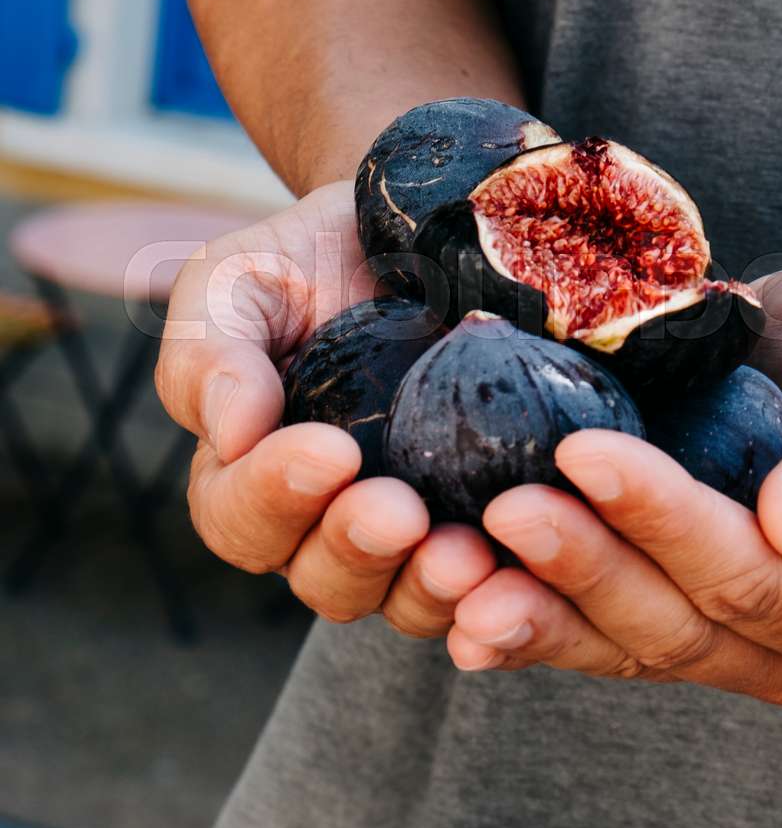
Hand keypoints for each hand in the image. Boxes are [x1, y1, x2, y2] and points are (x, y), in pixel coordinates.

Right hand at [155, 181, 493, 627]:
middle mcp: (327, 523)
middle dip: (357, 549)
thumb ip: (210, 353)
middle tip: (399, 513)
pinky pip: (493, 587)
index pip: (239, 517)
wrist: (417, 228)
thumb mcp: (238, 282)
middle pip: (324, 578)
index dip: (274, 497)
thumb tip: (227, 436)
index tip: (329, 451)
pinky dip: (504, 590)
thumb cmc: (309, 259)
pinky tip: (524, 565)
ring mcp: (415, 534)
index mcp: (251, 476)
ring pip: (405, 600)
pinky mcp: (489, 525)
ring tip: (465, 555)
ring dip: (430, 586)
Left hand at [446, 248, 781, 699]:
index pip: (758, 580)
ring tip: (454, 572)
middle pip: (677, 626)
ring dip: (535, 611)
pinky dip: (527, 614)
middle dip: (584, 571)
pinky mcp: (666, 602)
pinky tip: (454, 604)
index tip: (586, 453)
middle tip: (502, 509)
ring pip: (620, 644)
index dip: (668, 524)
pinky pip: (590, 626)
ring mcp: (728, 636)